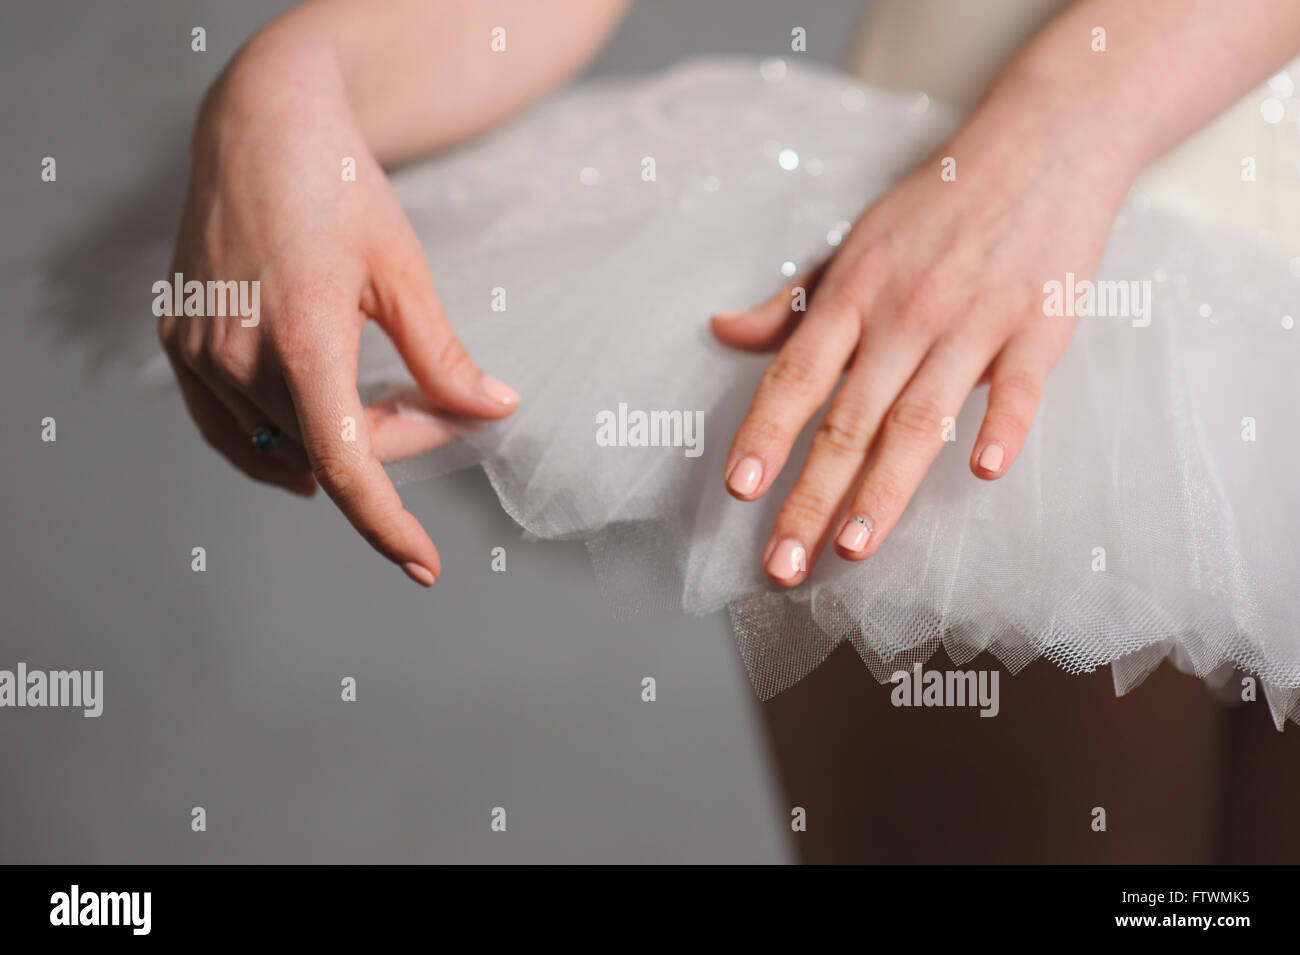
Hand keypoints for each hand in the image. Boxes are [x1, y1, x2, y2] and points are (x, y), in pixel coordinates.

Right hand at [158, 37, 518, 586]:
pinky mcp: (180, 343)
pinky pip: (231, 429)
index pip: (346, 464)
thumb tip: (494, 410)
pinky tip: (318, 425)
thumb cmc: (338, 188)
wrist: (261, 128)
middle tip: (439, 401)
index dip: (387, 524)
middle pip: (328, 451)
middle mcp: (237, 355)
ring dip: (341, 435)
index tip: (424, 565)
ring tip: (381, 388)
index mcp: (301, 338)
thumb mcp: (405, 272)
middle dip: (395, 441)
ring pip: (283, 444)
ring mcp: (199, 353)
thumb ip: (444, 355)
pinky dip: (282, 440)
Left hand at [712, 90, 1130, 585]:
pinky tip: (983, 470)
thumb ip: (790, 303)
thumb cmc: (934, 208)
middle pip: (848, 421)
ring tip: (854, 548)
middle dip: (810, 498)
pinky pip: (1017, 385)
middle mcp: (903, 315)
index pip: (795, 379)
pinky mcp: (1037, 327)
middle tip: (783, 565)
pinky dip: (1002, 425)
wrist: (1038, 146)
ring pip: (920, 418)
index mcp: (852, 296)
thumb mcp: (850, 246)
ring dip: (885, 488)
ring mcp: (972, 322)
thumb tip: (722, 332)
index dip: (765, 436)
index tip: (739, 491)